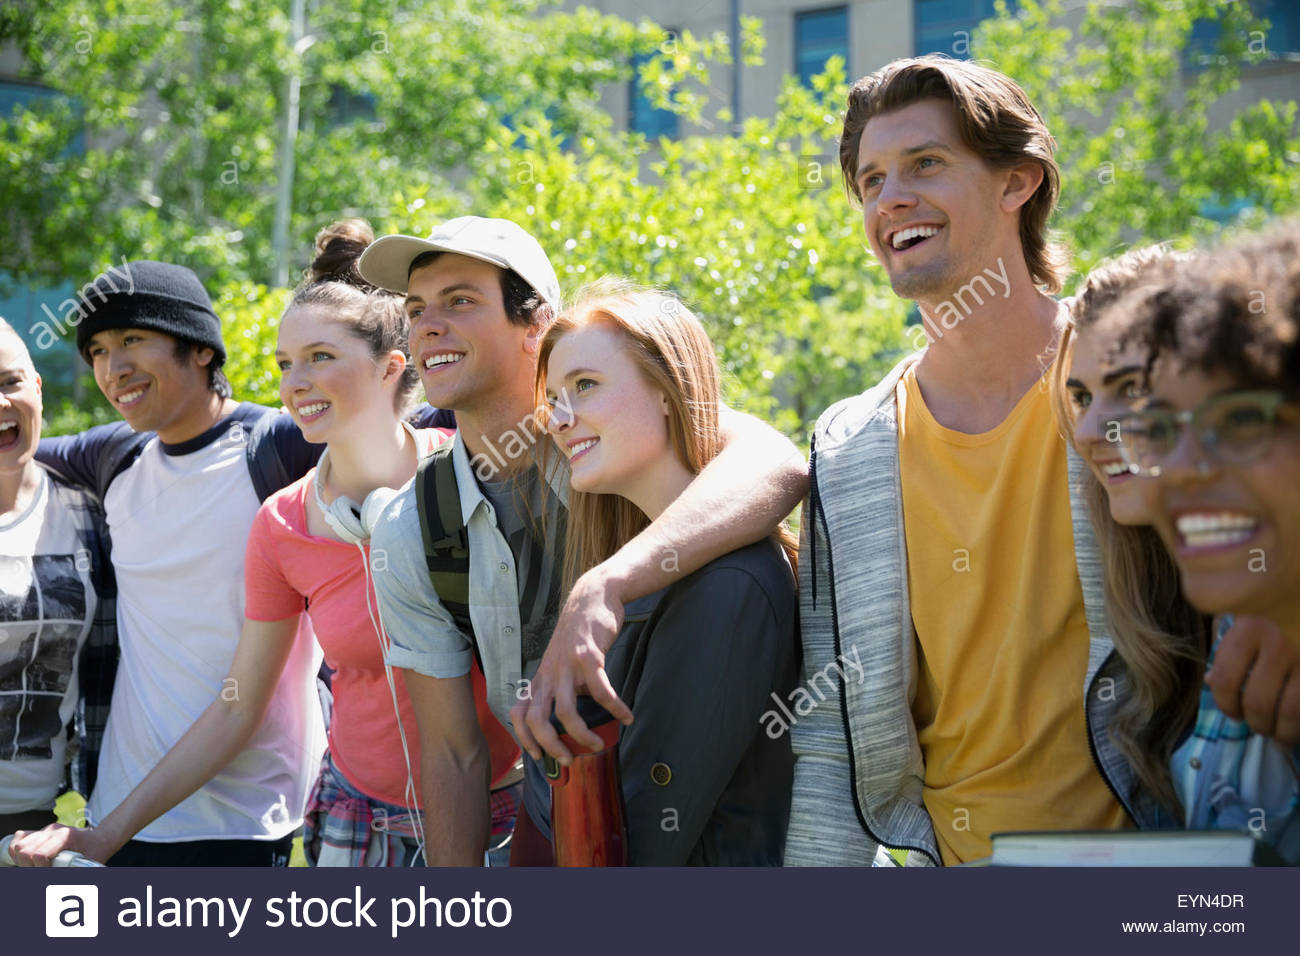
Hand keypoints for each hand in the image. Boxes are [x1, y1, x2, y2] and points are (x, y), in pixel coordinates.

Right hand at [6, 823, 114, 865]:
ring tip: (34, 868)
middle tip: (40, 872)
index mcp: (65, 836)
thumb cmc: (96, 850)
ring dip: (22, 860)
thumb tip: (60, 889)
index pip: (39, 854)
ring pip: (20, 845)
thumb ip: (75, 871)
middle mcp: (53, 830)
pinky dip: (18, 850)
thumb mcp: (89, 863)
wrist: (102, 837)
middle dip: (29, 866)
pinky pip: (21, 839)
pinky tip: (28, 860)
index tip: (46, 875)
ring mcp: (46, 830)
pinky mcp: (41, 832)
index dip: (39, 869)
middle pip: (26, 850)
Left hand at [511, 565, 633, 764]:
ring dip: (582, 734)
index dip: (524, 738)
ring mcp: (566, 665)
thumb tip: (571, 717)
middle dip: (550, 746)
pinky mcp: (588, 656)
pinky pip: (601, 692)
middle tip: (568, 760)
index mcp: (540, 677)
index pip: (518, 712)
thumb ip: (563, 685)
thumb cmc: (580, 634)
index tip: (538, 757)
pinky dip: (615, 708)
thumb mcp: (562, 660)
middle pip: (537, 719)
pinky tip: (627, 717)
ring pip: (566, 712)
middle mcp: (548, 673)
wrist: (593, 596)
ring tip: (599, 744)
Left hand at [1207, 615, 1299, 747]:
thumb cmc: (1279, 604)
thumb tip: (1210, 682)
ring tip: (1281, 736)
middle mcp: (1279, 642)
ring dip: (1283, 731)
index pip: (1226, 680)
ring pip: (1291, 711)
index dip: (1226, 705)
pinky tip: (1299, 724)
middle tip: (1259, 728)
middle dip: (1257, 724)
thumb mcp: (1251, 614)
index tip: (1234, 714)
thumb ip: (1231, 646)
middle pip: (1258, 702)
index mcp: (1249, 628)